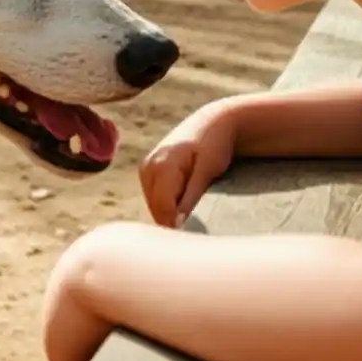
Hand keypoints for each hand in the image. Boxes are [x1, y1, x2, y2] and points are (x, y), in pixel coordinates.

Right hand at [140, 98, 238, 227]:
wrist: (213, 122)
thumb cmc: (215, 146)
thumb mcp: (207, 172)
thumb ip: (190, 197)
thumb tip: (176, 223)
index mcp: (162, 166)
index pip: (162, 208)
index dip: (175, 226)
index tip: (191, 239)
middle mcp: (149, 166)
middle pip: (155, 209)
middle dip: (171, 222)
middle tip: (194, 231)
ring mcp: (146, 168)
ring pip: (154, 205)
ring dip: (169, 213)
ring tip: (191, 214)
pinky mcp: (148, 171)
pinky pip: (154, 198)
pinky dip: (167, 205)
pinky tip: (183, 203)